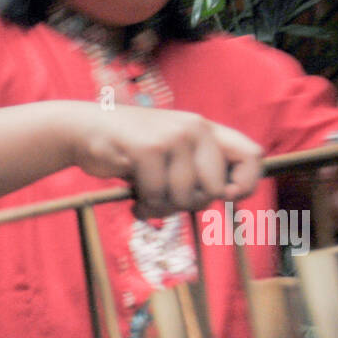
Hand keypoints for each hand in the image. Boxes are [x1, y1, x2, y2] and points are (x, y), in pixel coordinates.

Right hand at [70, 105, 263, 219]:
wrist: (84, 130)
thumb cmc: (130, 150)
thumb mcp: (171, 154)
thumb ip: (199, 169)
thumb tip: (228, 195)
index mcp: (206, 129)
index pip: (252, 156)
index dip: (246, 184)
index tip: (226, 199)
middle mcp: (195, 128)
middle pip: (215, 190)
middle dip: (189, 205)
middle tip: (168, 200)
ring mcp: (172, 137)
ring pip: (183, 197)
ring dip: (161, 208)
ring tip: (145, 199)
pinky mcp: (148, 148)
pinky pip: (156, 195)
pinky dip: (144, 205)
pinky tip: (134, 200)